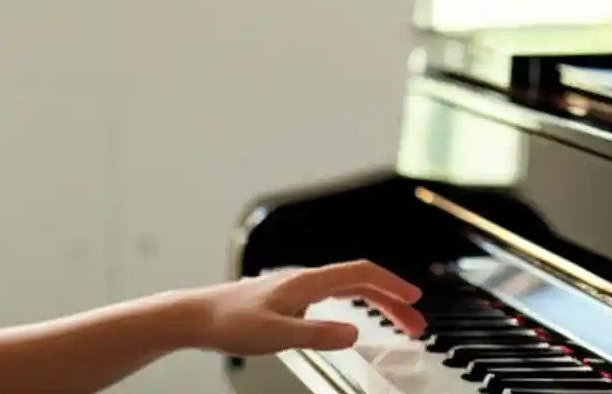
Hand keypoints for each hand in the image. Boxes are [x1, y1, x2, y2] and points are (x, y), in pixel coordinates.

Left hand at [185, 259, 425, 354]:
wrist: (194, 316)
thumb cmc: (228, 322)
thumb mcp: (275, 335)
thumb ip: (316, 335)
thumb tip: (356, 333)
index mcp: (307, 282)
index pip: (361, 274)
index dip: (392, 285)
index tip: (415, 300)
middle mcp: (306, 280)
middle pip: (362, 282)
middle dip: (394, 300)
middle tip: (417, 324)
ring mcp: (298, 289)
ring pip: (350, 289)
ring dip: (379, 304)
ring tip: (398, 325)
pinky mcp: (289, 300)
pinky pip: (335, 297)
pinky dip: (357, 306)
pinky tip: (353, 323)